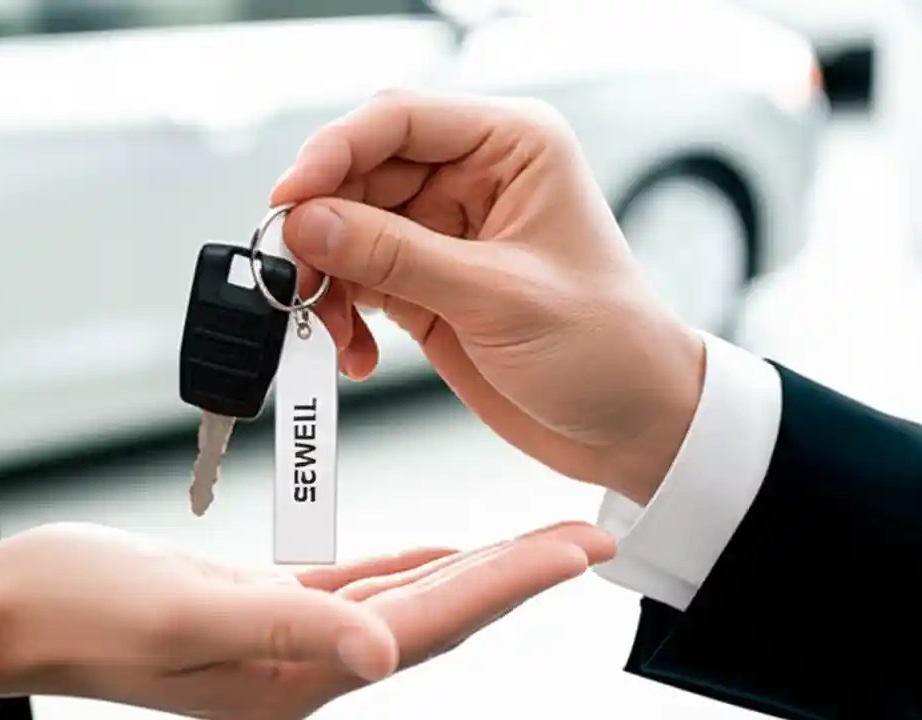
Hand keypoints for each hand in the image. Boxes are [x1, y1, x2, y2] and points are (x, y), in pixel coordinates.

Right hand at [0, 520, 613, 718]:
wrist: (17, 610)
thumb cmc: (84, 614)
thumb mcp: (185, 617)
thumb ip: (287, 627)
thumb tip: (384, 652)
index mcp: (300, 672)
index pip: (434, 621)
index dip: (512, 582)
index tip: (579, 548)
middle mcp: (307, 661)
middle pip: (440, 609)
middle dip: (518, 572)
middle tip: (587, 536)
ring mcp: (286, 637)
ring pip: (409, 593)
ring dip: (475, 566)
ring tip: (535, 541)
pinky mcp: (262, 606)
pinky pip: (357, 584)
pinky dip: (406, 564)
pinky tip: (435, 550)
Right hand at [272, 90, 704, 503]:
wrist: (630, 425)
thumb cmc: (606, 348)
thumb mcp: (497, 298)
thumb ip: (396, 257)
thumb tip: (310, 223)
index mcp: (512, 148)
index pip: (401, 119)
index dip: (334, 151)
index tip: (290, 198)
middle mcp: (474, 179)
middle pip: (361, 174)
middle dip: (321, 226)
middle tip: (296, 275)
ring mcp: (446, 233)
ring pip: (348, 229)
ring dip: (327, 278)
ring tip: (331, 327)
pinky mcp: (427, 283)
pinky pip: (358, 280)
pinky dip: (342, 313)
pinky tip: (356, 350)